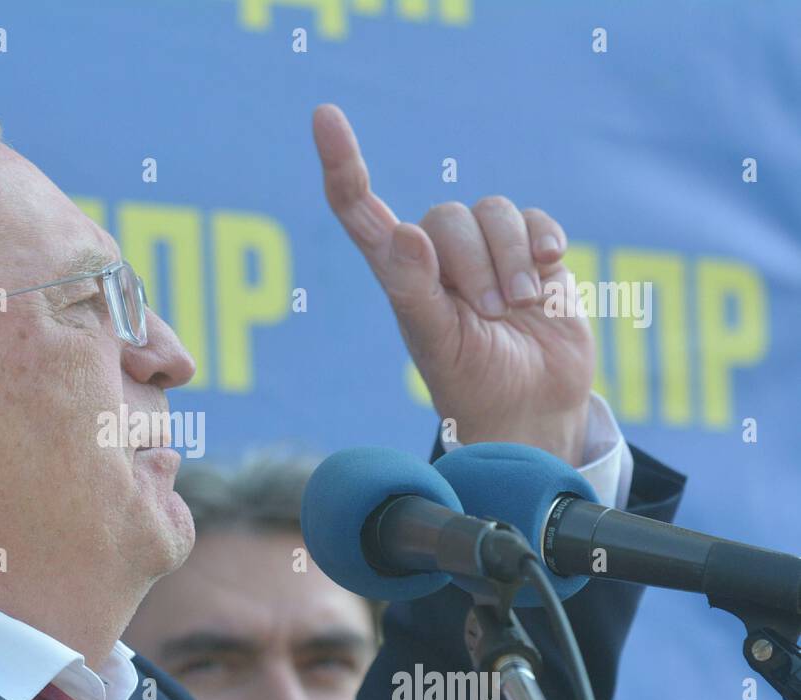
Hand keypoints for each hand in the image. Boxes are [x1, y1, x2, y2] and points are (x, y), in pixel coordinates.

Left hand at [312, 103, 593, 465]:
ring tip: (520, 307)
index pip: (359, 209)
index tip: (324, 116)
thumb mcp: (436, 343)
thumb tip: (406, 233)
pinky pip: (535, 218)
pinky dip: (543, 241)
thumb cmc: (470, 383)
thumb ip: (416, 289)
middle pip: (447, 216)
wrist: (533, 409)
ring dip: (510, 261)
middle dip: (473, 265)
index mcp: (398, 274)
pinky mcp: (533, 253)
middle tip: (489, 315)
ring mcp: (487, 252)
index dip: (343, 162)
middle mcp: (436, 255)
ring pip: (494, 212)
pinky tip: (550, 271)